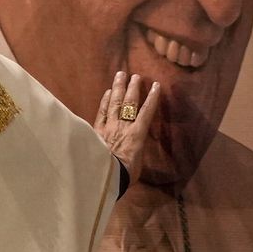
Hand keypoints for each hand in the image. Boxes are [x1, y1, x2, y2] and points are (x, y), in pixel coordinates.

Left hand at [94, 71, 162, 187]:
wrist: (104, 176)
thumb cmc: (125, 174)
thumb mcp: (138, 163)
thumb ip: (137, 151)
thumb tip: (136, 148)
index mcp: (137, 135)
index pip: (147, 112)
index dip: (152, 98)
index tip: (156, 85)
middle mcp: (123, 126)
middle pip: (129, 103)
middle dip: (133, 88)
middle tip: (136, 76)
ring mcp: (109, 126)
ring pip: (115, 103)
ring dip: (118, 88)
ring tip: (120, 75)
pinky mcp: (96, 130)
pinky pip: (101, 112)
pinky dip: (104, 101)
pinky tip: (107, 92)